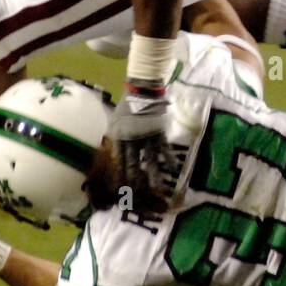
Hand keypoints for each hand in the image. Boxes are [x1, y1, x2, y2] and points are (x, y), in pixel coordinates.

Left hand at [109, 89, 179, 211]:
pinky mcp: (159, 133)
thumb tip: (111, 152)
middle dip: (134, 180)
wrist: (141, 91)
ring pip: (150, 160)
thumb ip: (114, 137)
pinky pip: (165, 148)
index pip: (118, 161)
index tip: (119, 187)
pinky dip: (169, 158)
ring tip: (156, 188)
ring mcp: (147, 138)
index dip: (119, 174)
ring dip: (154, 175)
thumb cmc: (126, 106)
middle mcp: (132, 141)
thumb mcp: (114, 122)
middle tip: (135, 194)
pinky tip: (174, 168)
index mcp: (119, 138)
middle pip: (132, 164)